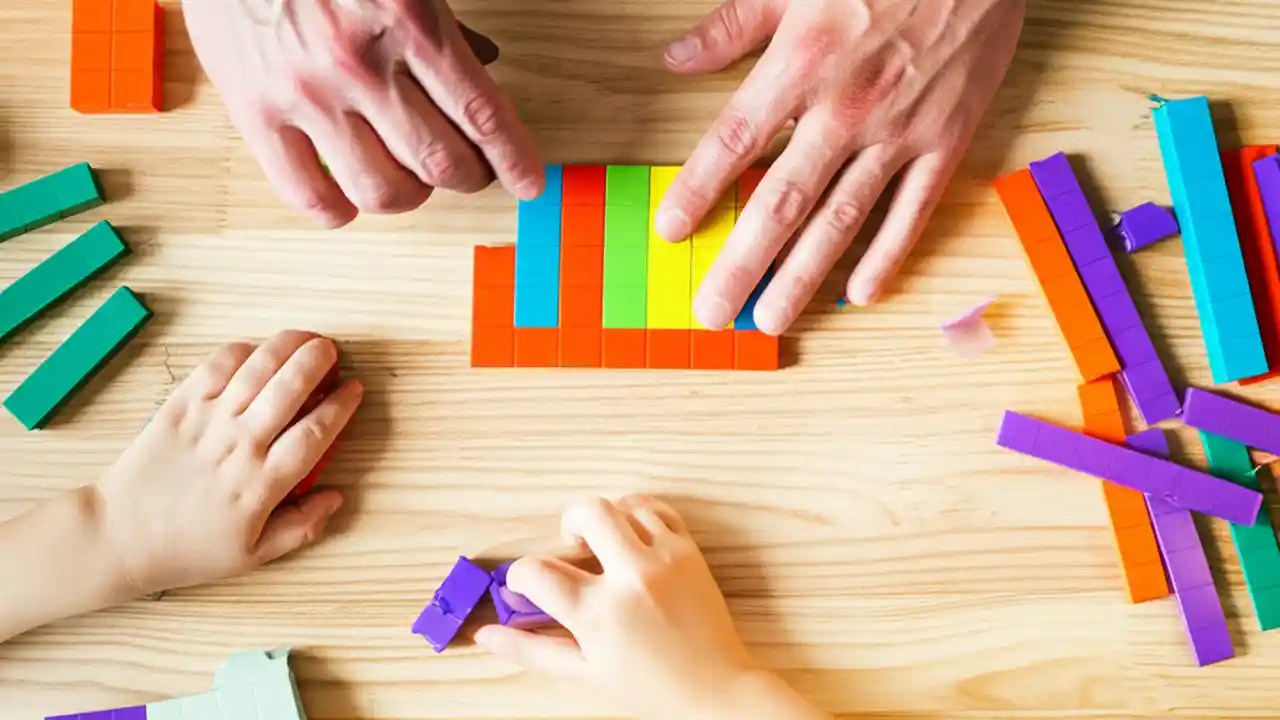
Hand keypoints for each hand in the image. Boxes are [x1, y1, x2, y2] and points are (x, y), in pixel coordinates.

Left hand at [93, 330, 362, 595]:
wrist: (118, 537)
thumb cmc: (187, 549)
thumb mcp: (252, 555)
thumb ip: (301, 528)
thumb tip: (337, 498)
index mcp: (261, 484)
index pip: (314, 433)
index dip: (340, 406)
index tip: (355, 389)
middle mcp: (238, 446)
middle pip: (288, 389)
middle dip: (317, 362)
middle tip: (333, 350)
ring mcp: (206, 422)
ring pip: (255, 370)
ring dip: (285, 346)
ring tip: (306, 337)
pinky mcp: (178, 407)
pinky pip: (214, 367)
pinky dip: (240, 351)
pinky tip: (257, 350)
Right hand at [184, 0, 542, 225]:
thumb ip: (440, 21)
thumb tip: (484, 61)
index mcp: (407, 18)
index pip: (482, 114)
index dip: (513, 159)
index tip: (527, 182)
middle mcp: (359, 63)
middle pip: (440, 161)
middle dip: (467, 176)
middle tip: (467, 170)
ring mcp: (305, 93)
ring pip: (383, 190)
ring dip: (410, 195)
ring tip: (409, 180)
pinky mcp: (254, 111)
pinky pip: (308, 193)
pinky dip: (340, 211)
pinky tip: (350, 200)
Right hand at [475, 497, 828, 719]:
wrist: (716, 690)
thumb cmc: (650, 688)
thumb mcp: (584, 674)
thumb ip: (531, 650)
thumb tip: (485, 633)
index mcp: (598, 614)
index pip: (536, 571)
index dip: (520, 576)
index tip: (528, 585)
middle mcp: (631, 577)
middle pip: (586, 511)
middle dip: (567, 521)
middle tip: (570, 544)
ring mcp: (664, 559)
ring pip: (623, 505)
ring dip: (606, 518)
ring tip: (604, 546)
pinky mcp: (689, 551)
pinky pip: (658, 509)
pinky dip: (639, 513)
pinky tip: (632, 537)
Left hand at [656, 0, 1025, 332]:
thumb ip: (733, 25)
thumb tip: (676, 60)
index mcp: (800, 64)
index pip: (733, 141)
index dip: (699, 190)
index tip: (672, 230)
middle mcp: (845, 109)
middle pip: (781, 202)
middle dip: (742, 263)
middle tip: (713, 311)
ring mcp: (899, 131)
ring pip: (841, 220)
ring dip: (802, 276)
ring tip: (771, 319)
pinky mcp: (947, 139)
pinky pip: (913, 210)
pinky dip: (888, 255)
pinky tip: (860, 293)